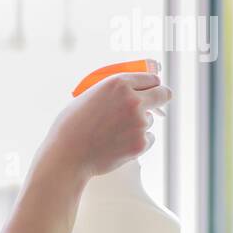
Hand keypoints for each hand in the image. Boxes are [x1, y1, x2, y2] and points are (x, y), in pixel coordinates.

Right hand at [42, 60, 172, 181]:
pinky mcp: (141, 143)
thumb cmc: (73, 125)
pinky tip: (117, 145)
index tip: (152, 90)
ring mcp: (139, 122)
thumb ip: (115, 92)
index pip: (152, 78)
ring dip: (139, 125)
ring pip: (150, 120)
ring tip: (113, 133)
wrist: (67, 154)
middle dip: (161, 99)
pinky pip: (148, 139)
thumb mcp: (91, 96)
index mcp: (119, 83)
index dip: (151, 85)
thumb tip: (135, 92)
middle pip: (164, 94)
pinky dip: (137, 142)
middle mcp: (133, 99)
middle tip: (156, 106)